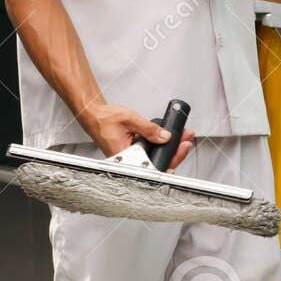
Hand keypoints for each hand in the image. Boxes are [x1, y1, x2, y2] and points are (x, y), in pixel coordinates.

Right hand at [79, 103, 193, 169]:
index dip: (170, 159)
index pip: (153, 165)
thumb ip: (148, 129)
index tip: (181, 151)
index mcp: (125, 158)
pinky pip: (153, 154)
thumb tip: (165, 136)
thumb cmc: (103, 119)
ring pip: (157, 158)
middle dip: (176, 151)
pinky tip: (172, 139)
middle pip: (159, 163)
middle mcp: (129, 162)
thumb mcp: (129, 120)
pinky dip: (163, 146)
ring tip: (183, 137)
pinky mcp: (135, 155)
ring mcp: (133, 160)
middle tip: (186, 140)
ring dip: (171, 148)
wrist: (93, 115)